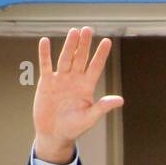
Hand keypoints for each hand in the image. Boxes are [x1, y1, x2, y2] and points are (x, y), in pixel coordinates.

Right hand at [33, 26, 123, 161]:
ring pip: (65, 58)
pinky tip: (45, 42)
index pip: (96, 67)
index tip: (107, 41)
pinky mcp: (46, 82)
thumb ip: (102, 107)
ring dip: (69, 46)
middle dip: (84, 45)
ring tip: (74, 32)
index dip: (101, 55)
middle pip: (80, 58)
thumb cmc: (73, 128)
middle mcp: (74, 80)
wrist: (54, 134)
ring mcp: (60, 79)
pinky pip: (45, 65)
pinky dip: (44, 54)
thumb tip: (120, 100)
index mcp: (86, 87)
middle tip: (88, 29)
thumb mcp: (89, 118)